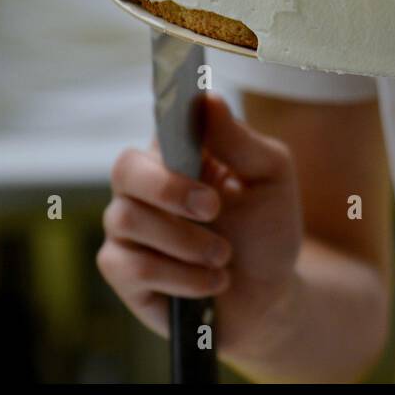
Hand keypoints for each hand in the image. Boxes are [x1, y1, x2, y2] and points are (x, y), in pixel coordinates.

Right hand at [97, 94, 303, 357]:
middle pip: (125, 169)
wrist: (271, 295)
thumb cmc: (267, 229)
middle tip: (214, 209)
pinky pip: (131, 267)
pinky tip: (212, 284)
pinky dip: (180, 278)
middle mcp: (144, 185)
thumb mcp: (271, 178)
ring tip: (223, 256)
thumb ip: (240, 141)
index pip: (157, 127)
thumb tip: (207, 98)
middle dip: (171, 190)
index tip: (206, 160)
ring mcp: (128, 229)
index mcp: (178, 153)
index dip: (174, 139)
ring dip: (186, 242)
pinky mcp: (123, 273)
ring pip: (127, 220)